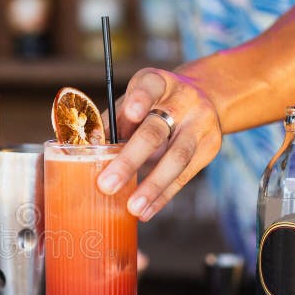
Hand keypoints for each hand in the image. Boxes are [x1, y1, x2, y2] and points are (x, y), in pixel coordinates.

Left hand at [97, 68, 222, 221]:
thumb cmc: (153, 105)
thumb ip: (114, 123)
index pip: (150, 85)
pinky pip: (185, 176)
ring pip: (177, 157)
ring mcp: (200, 124)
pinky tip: (146, 211)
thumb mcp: (135, 103)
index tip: (132, 113)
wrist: (203, 99)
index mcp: (159, 83)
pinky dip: (163, 196)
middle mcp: (184, 101)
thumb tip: (84, 151)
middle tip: (106, 185)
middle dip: (130, 160)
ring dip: (152, 186)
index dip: (141, 98)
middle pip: (155, 132)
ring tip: (132, 207)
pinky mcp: (210, 148)